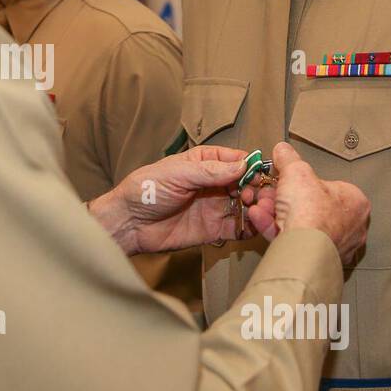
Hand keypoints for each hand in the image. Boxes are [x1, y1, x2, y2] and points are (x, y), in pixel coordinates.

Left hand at [88, 145, 273, 255]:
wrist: (129, 223)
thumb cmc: (146, 190)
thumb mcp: (177, 174)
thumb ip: (211, 171)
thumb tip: (243, 165)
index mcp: (205, 162)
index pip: (238, 161)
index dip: (252, 167)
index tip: (262, 175)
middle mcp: (214, 184)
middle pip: (247, 184)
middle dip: (258, 189)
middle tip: (259, 197)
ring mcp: (215, 206)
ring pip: (247, 206)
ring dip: (257, 209)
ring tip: (258, 212)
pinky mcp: (213, 230)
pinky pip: (238, 228)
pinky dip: (249, 227)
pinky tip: (252, 226)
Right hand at [269, 142, 369, 264]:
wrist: (302, 248)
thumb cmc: (311, 213)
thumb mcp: (296, 172)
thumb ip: (289, 159)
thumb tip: (283, 150)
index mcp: (355, 202)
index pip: (329, 186)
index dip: (304, 182)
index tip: (288, 180)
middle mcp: (350, 226)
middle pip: (311, 206)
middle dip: (286, 200)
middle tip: (272, 194)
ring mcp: (334, 245)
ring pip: (301, 224)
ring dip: (276, 214)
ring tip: (262, 206)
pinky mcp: (315, 259)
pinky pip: (294, 240)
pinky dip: (274, 229)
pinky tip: (259, 219)